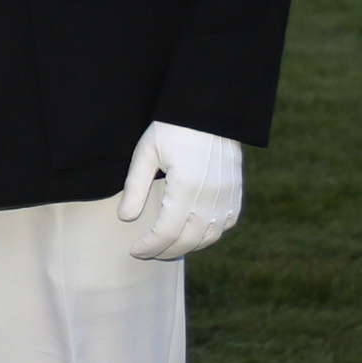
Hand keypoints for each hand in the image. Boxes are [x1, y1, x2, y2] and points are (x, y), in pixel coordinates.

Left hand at [118, 123, 244, 260]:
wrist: (210, 110)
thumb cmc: (173, 128)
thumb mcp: (146, 153)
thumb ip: (135, 188)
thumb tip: (125, 218)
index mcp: (186, 187)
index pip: (167, 232)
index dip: (150, 246)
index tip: (135, 250)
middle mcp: (210, 196)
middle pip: (188, 240)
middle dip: (165, 251)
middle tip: (148, 252)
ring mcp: (227, 196)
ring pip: (209, 237)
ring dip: (187, 246)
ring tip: (167, 246)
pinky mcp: (236, 192)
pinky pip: (226, 224)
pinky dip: (209, 234)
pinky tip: (193, 231)